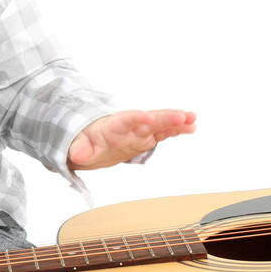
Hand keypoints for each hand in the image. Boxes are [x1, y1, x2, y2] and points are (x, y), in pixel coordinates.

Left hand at [67, 109, 195, 171]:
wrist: (92, 141)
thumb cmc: (86, 141)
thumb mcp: (79, 147)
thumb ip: (80, 149)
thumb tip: (78, 155)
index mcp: (112, 126)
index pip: (125, 119)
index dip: (136, 118)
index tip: (148, 116)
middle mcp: (129, 126)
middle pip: (149, 120)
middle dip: (164, 118)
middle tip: (181, 116)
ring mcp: (140, 130)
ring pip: (160, 123)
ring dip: (175, 121)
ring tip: (192, 119)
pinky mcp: (147, 136)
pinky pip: (164, 132)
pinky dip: (177, 129)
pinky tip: (191, 126)